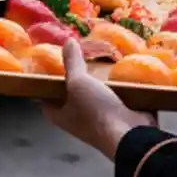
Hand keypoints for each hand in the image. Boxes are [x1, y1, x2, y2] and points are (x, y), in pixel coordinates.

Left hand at [41, 40, 156, 160]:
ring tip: (99, 53)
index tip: (50, 59)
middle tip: (78, 50)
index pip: (45, 94)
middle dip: (76, 73)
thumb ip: (72, 63)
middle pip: (71, 90)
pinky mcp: (117, 113)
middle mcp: (75, 117)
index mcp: (59, 114)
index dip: (46, 78)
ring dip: (98, 77)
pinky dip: (116, 82)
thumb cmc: (95, 111)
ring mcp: (97, 117)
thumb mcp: (78, 83)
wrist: (130, 134)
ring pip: (94, 91)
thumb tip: (67, 41)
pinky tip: (118, 65)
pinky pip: (114, 94)